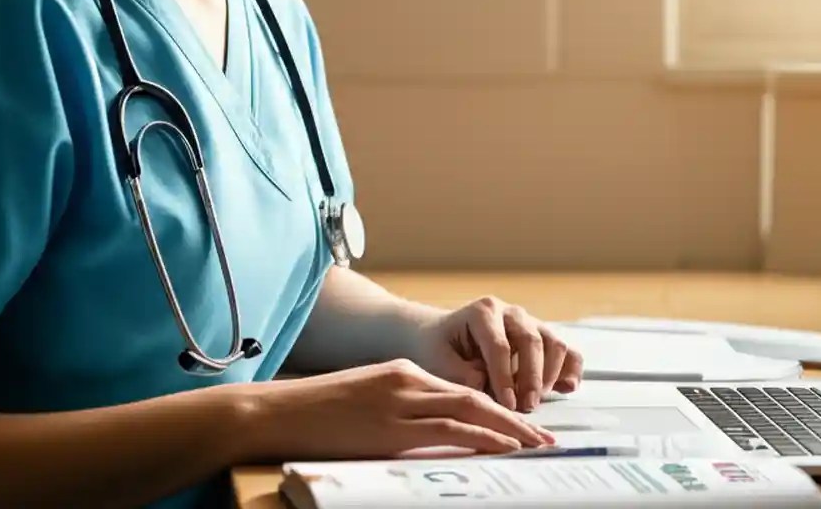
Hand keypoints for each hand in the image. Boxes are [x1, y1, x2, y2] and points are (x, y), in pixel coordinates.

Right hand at [256, 359, 554, 459]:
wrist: (276, 413)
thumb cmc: (314, 414)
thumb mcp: (365, 405)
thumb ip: (399, 414)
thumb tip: (434, 437)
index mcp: (401, 373)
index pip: (461, 390)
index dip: (496, 408)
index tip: (521, 426)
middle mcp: (407, 381)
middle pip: (475, 397)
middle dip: (514, 419)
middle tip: (544, 438)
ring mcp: (400, 401)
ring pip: (469, 411)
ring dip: (508, 430)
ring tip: (536, 446)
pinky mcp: (391, 425)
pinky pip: (448, 430)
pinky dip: (481, 437)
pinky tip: (502, 447)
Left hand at [410, 297, 583, 412]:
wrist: (444, 337)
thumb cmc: (439, 349)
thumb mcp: (437, 359)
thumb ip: (459, 373)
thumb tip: (485, 385)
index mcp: (484, 311)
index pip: (499, 345)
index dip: (505, 377)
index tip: (507, 405)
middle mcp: (512, 313)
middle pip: (532, 341)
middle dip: (530, 378)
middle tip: (525, 408)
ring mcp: (532, 323)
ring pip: (555, 343)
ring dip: (549, 376)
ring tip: (535, 402)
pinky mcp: (545, 339)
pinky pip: (569, 352)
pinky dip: (572, 371)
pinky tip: (565, 390)